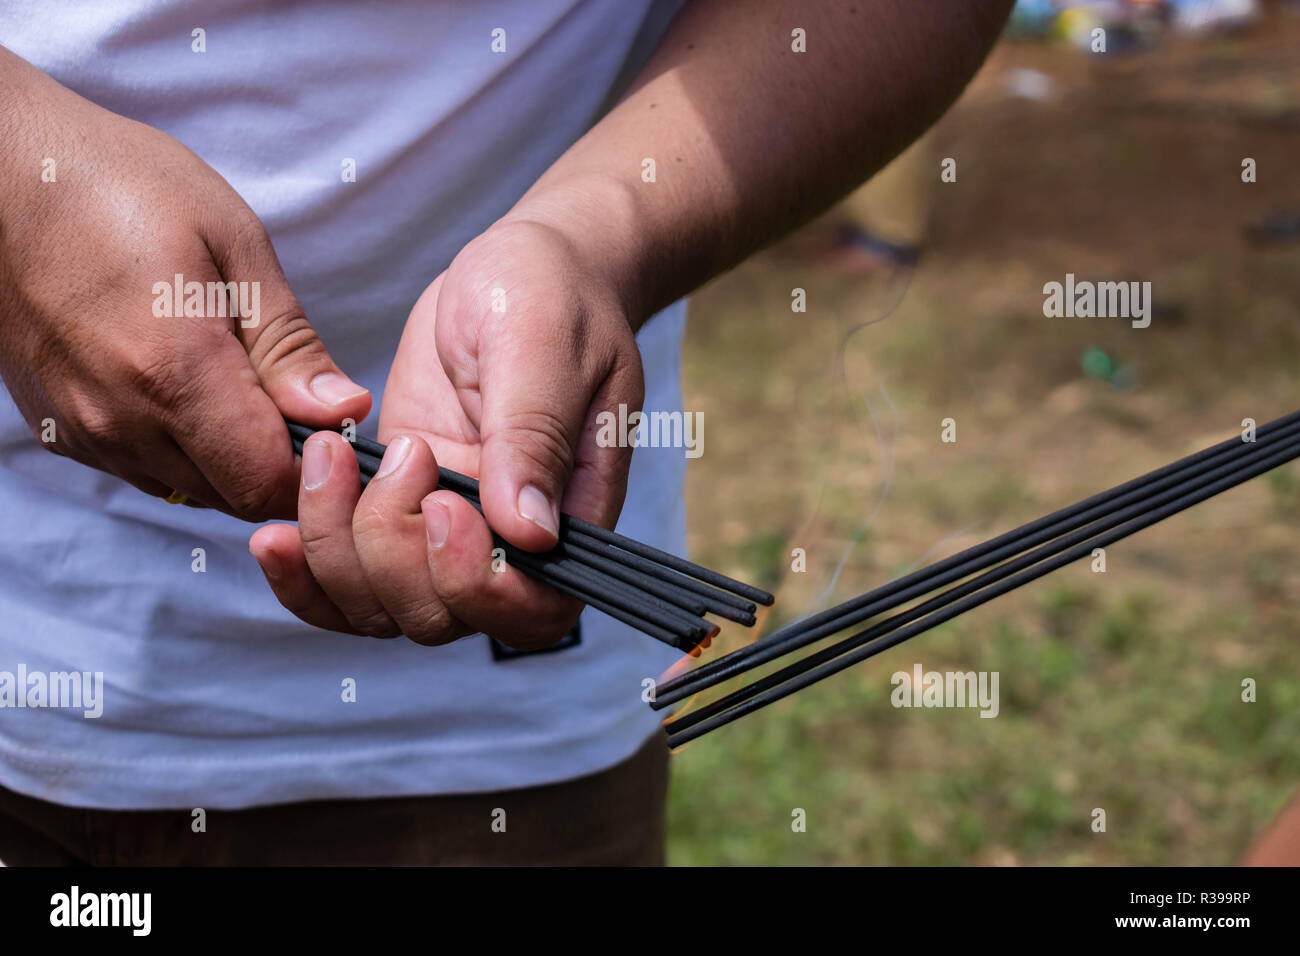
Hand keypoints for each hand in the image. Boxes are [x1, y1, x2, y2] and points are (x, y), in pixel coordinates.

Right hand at [0, 47, 369, 516]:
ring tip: (237, 383)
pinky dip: (183, 448)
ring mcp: (83, 431)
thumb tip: (342, 409)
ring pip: (190, 490)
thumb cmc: (123, 187)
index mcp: (174, 372)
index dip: (315, 465)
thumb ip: (289, 343)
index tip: (329, 423)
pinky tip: (185, 385)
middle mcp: (121, 420)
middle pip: (233, 497)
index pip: (267, 484)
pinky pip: (145, 470)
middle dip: (279, 465)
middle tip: (291, 398)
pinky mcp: (60, 429)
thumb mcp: (234, 244)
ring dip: (230, 458)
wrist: (2, 172)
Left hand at [249, 217, 645, 647]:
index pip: (531, 609)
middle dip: (392, 555)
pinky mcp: (394, 505)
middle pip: (440, 616)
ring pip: (380, 605)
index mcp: (569, 515)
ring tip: (329, 459)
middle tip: (401, 453)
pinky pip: (344, 573)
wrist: (518, 270)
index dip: (475, 585)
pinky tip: (273, 533)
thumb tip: (528, 533)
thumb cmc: (551, 295)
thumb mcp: (544, 345)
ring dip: (336, 552)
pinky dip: (304, 569)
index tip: (444, 502)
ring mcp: (444, 529)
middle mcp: (508, 542)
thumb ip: (534, 435)